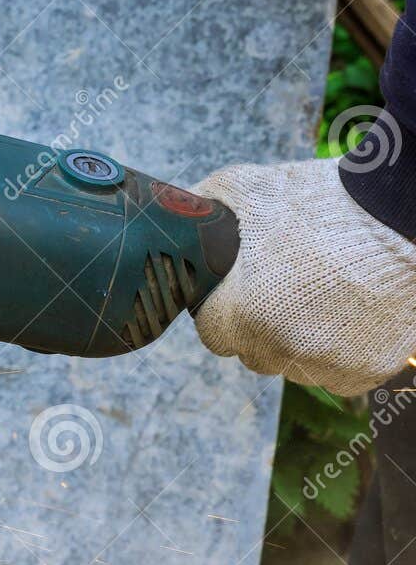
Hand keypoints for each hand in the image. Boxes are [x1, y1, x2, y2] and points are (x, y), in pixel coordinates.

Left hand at [193, 157, 415, 395]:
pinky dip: (338, 353)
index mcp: (243, 314)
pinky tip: (348, 314)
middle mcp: (280, 347)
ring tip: (320, 298)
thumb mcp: (246, 189)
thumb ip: (201, 210)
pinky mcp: (365, 372)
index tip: (236, 294)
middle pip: (252, 352)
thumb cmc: (323, 202)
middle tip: (282, 291)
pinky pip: (336, 374)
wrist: (402, 216)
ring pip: (294, 364)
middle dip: (258, 327)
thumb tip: (171, 217)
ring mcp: (325, 364)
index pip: (212, 333)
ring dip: (298, 342)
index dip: (221, 311)